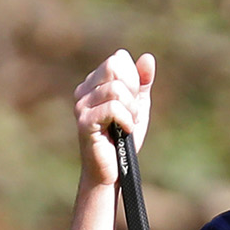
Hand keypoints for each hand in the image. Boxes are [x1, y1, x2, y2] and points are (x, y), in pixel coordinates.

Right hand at [72, 50, 154, 187]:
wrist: (113, 172)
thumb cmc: (123, 140)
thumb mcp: (138, 107)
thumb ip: (142, 83)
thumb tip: (147, 57)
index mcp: (94, 83)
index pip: (118, 59)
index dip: (133, 78)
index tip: (132, 101)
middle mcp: (83, 91)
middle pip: (114, 66)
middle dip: (132, 89)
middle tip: (131, 112)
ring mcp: (81, 105)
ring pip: (116, 89)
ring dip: (131, 109)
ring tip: (128, 124)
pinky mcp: (84, 121)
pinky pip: (113, 108)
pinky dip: (127, 120)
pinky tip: (125, 131)